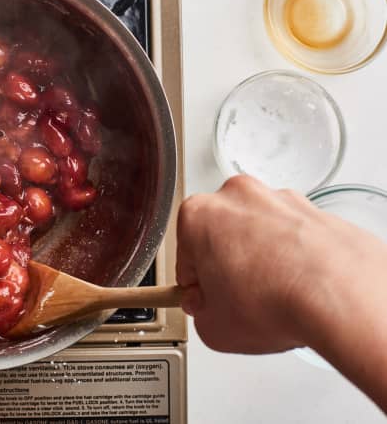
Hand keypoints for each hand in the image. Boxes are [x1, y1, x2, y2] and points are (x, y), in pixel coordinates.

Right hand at [176, 175, 359, 353]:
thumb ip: (202, 313)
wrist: (340, 296)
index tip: (205, 300)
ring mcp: (279, 199)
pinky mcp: (316, 210)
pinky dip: (296, 258)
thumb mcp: (212, 328)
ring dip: (263, 260)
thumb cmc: (276, 301)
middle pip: (221, 236)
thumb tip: (213, 311)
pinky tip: (300, 288)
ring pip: (259, 232)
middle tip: (240, 302)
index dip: (196, 286)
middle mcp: (237, 197)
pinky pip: (295, 237)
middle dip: (228, 266)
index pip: (185, 256)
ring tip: (275, 299)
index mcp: (198, 215)